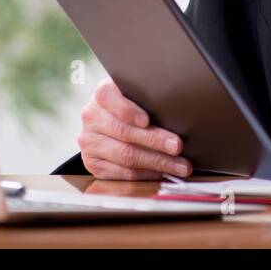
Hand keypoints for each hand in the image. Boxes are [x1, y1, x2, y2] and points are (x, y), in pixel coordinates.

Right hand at [77, 78, 192, 179]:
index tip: (147, 120)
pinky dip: (147, 174)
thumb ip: (150, 97)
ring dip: (157, 162)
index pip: (108, 97)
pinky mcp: (93, 164)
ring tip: (180, 165)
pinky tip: (164, 173)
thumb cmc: (135, 105)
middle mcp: (92, 117)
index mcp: (103, 95)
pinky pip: (123, 173)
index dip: (128, 110)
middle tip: (177, 146)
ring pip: (125, 155)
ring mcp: (89, 142)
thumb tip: (180, 110)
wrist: (110, 123)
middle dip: (155, 141)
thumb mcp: (139, 94)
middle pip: (124, 131)